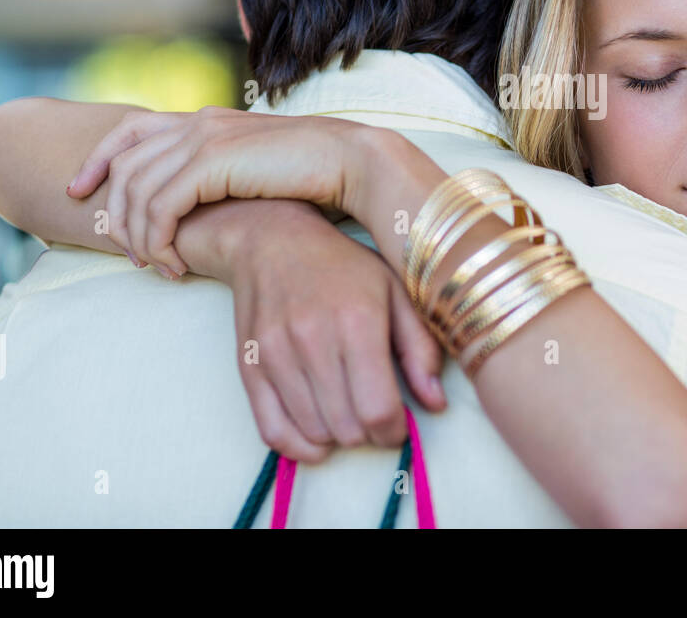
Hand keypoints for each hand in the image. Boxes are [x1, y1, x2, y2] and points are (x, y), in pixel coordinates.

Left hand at [67, 106, 358, 275]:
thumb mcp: (255, 172)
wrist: (350, 162)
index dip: (97, 160)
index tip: (78, 191)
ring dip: (136, 236)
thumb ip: (223, 178)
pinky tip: (175, 263)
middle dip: (113, 213)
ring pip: (135, 191)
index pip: (129, 130)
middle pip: (123, 165)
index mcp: (206, 120)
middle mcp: (197, 122)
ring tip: (156, 266)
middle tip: (126, 254)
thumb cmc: (315, 176)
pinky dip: (157, 241)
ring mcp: (203, 138)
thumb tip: (200, 207)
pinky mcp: (211, 162)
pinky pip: (158, 207)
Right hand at [208, 199, 446, 462]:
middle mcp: (313, 340)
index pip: (377, 409)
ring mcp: (276, 355)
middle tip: (375, 414)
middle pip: (347, 428)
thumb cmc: (344, 266)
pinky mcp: (250, 367)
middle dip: (370, 434)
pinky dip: (298, 446)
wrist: (273, 240)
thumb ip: (420, 349)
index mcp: (358, 321)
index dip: (395, 431)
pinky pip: (272, 430)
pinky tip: (318, 435)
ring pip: (314, 432)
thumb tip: (436, 404)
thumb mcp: (396, 291)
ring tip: (348, 412)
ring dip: (338, 436)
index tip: (400, 424)